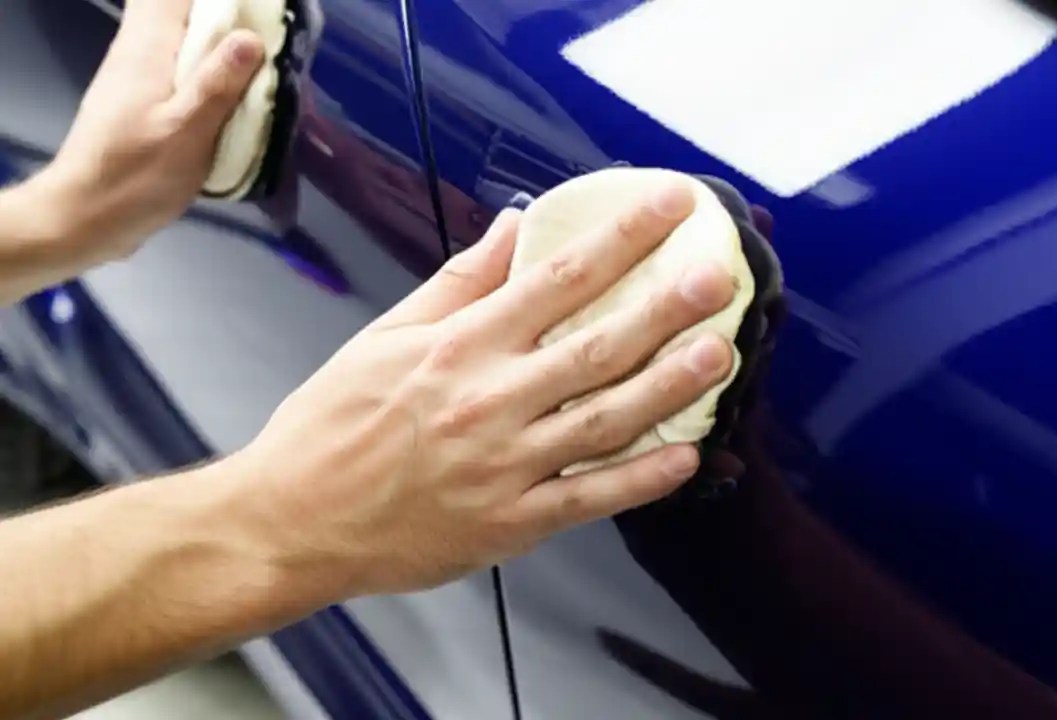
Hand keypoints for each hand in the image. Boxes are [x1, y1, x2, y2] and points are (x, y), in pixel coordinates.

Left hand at [43, 0, 263, 261]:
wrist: (87, 217)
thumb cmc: (136, 176)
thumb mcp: (186, 131)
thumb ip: (217, 84)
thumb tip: (250, 37)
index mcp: (147, 49)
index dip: (214, 2)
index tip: (255, 16)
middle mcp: (138, 53)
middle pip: (183, 15)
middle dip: (227, 24)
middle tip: (271, 48)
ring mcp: (138, 79)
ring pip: (185, 46)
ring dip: (222, 55)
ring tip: (265, 75)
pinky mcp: (143, 105)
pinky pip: (183, 75)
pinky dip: (211, 82)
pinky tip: (238, 106)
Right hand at [238, 184, 735, 596]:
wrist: (291, 520)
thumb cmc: (332, 425)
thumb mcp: (385, 336)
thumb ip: (459, 281)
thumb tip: (512, 225)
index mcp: (460, 346)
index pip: (557, 277)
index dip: (622, 238)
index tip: (667, 207)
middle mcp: (489, 399)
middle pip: (595, 346)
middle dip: (665, 307)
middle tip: (717, 278)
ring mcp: (503, 465)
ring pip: (604, 420)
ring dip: (668, 386)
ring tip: (718, 353)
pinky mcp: (509, 523)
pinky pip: (589, 497)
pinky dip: (640, 479)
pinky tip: (685, 456)